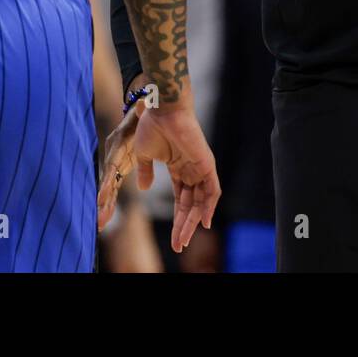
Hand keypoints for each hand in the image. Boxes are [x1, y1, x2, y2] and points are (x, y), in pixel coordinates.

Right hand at [97, 82, 220, 253]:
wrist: (162, 110)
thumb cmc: (152, 127)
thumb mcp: (144, 155)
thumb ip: (146, 172)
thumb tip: (145, 189)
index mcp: (178, 170)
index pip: (180, 201)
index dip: (176, 220)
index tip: (172, 240)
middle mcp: (191, 171)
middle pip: (190, 206)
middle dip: (183, 227)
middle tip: (178, 246)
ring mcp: (200, 168)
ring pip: (200, 202)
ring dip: (192, 222)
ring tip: (183, 239)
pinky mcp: (207, 164)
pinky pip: (213, 190)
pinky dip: (209, 206)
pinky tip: (203, 221)